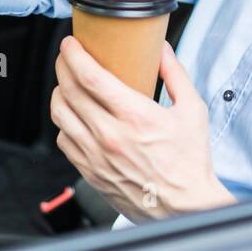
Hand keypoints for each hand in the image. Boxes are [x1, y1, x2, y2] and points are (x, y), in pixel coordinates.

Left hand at [50, 35, 234, 222]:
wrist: (185, 206)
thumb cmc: (189, 163)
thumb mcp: (192, 109)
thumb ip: (175, 73)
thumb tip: (160, 48)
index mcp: (134, 116)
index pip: (89, 76)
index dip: (73, 54)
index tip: (71, 43)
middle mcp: (110, 135)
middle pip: (69, 91)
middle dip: (62, 66)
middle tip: (67, 56)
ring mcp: (96, 156)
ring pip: (60, 115)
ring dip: (59, 92)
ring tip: (67, 84)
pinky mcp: (90, 172)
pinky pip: (64, 141)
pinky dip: (64, 123)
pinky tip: (74, 116)